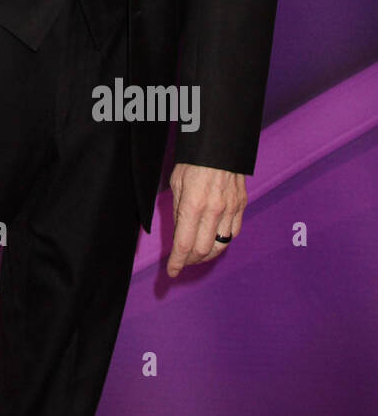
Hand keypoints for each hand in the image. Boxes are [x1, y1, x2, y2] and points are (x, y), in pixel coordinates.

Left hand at [166, 163, 246, 277]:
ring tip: (196, 254)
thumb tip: (180, 233)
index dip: (177, 262)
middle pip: (203, 250)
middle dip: (190, 261)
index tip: (172, 271)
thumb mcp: (177, 183)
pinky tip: (213, 240)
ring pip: (221, 246)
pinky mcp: (242, 206)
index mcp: (193, 205)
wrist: (221, 144)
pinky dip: (222, 242)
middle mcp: (214, 211)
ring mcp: (231, 209)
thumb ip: (179, 211)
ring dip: (207, 254)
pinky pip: (233, 233)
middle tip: (183, 261)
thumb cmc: (194, 161)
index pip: (184, 245)